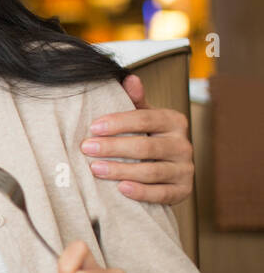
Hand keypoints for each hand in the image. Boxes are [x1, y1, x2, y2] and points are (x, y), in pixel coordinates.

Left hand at [80, 74, 193, 204]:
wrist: (165, 169)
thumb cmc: (146, 137)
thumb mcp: (141, 117)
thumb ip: (135, 100)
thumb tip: (129, 78)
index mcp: (174, 121)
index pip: (145, 119)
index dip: (118, 123)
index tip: (92, 127)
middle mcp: (183, 145)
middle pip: (146, 147)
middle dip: (113, 147)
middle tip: (86, 148)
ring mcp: (185, 169)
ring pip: (152, 171)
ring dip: (121, 170)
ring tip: (95, 169)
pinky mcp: (183, 190)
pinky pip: (162, 193)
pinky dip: (142, 192)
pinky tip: (121, 188)